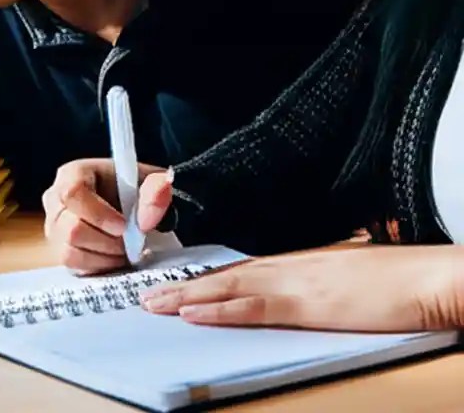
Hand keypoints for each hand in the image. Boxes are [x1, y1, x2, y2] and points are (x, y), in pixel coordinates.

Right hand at [41, 158, 172, 273]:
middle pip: (71, 229)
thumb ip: (156, 188)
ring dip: (105, 255)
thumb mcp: (150, 185)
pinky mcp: (59, 251)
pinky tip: (114, 256)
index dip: (98, 214)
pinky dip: (99, 266)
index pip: (72, 193)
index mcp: (73, 175)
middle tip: (131, 240)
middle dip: (107, 241)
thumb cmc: (135, 193)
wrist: (133, 212)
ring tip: (124, 248)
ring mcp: (54, 228)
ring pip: (70, 251)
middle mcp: (56, 201)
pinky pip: (74, 266)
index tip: (124, 226)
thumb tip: (163, 186)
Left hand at [139, 246, 463, 331]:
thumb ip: (321, 283)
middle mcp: (289, 268)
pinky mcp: (307, 305)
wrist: (431, 276)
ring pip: (227, 289)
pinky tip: (194, 314)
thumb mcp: (349, 277)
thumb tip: (309, 291)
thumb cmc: (400, 279)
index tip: (176, 284)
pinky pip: (253, 307)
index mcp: (299, 263)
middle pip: (223, 277)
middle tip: (146, 295)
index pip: (240, 270)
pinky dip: (219, 310)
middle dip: (182, 287)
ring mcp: (295, 284)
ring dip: (186, 298)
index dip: (205, 279)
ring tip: (153, 304)